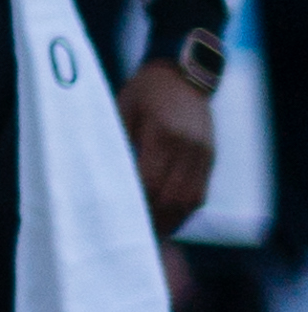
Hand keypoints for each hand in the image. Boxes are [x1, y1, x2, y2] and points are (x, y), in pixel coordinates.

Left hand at [121, 58, 218, 235]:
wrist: (183, 74)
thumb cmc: (143, 91)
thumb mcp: (121, 109)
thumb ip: (116, 142)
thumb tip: (100, 177)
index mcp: (163, 133)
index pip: (149, 180)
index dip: (134, 204)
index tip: (115, 219)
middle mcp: (189, 147)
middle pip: (171, 196)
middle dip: (152, 220)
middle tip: (130, 237)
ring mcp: (204, 154)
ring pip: (190, 200)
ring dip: (170, 221)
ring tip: (149, 236)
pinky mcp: (210, 159)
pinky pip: (200, 194)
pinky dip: (183, 211)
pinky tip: (167, 220)